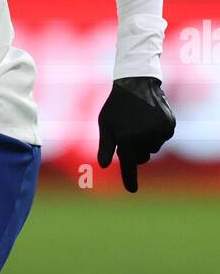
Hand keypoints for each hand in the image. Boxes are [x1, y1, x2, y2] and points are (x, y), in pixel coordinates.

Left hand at [97, 76, 175, 191]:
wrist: (136, 83)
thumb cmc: (116, 106)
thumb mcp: (105, 125)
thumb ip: (105, 147)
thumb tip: (104, 165)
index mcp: (126, 139)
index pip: (129, 165)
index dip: (130, 179)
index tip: (132, 190)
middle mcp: (144, 137)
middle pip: (142, 158)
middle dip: (135, 151)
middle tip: (129, 133)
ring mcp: (159, 131)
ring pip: (153, 148)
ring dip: (146, 141)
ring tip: (138, 122)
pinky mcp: (169, 125)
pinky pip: (163, 137)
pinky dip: (157, 132)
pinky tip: (150, 118)